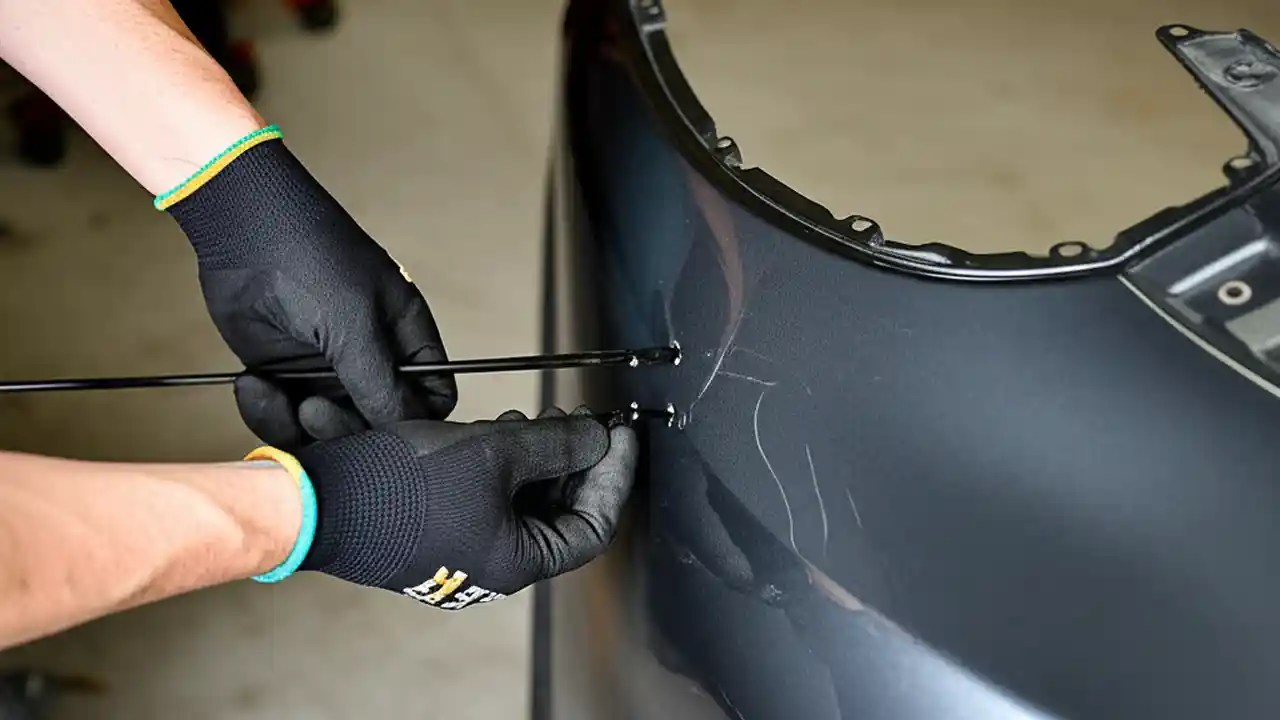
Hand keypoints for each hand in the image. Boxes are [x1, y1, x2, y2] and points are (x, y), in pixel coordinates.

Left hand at [168, 140, 455, 447]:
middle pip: (376, 424)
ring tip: (276, 393)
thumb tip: (399, 429)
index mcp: (405, 339)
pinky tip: (254, 383)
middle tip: (315, 409)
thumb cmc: (313, 257)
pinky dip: (267, 413)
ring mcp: (326, 370)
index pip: (431, 399)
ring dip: (299, 425)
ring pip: (328, 430)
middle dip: (344, 426)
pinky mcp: (284, 376)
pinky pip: (284, 418)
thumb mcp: (355, 325)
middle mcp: (370, 359)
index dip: (415, 422)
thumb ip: (380, 385)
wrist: (244, 233)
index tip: (383, 429)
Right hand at [295, 408, 637, 608]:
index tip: (621, 436)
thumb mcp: (494, 450)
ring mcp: (463, 552)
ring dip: (534, 458)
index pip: (593, 525)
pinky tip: (491, 430)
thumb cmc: (401, 486)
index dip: (613, 477)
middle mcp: (492, 566)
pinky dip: (499, 467)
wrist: (319, 500)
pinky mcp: (436, 532)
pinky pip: (485, 500)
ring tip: (531, 418)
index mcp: (517, 562)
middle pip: (558, 513)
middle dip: (573, 461)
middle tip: (580, 420)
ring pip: (520, 504)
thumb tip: (597, 439)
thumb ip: (556, 445)